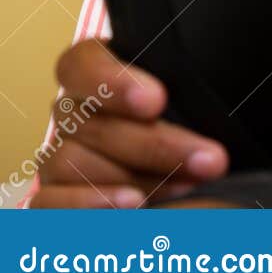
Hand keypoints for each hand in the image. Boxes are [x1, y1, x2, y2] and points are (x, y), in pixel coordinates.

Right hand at [31, 39, 228, 207]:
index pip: (82, 65)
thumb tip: (221, 66)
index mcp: (103, 75)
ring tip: (186, 186)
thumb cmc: (202, 136)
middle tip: (208, 160)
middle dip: (154, 145)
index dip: (112, 81)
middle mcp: (74, 116)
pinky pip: (50, 204)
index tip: (156, 101)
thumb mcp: (203, 102)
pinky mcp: (51, 203)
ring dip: (135, 178)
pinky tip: (133, 207)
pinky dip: (92, 205)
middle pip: (88, 122)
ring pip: (68, 162)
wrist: (202, 196)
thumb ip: (195, 86)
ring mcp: (57, 160)